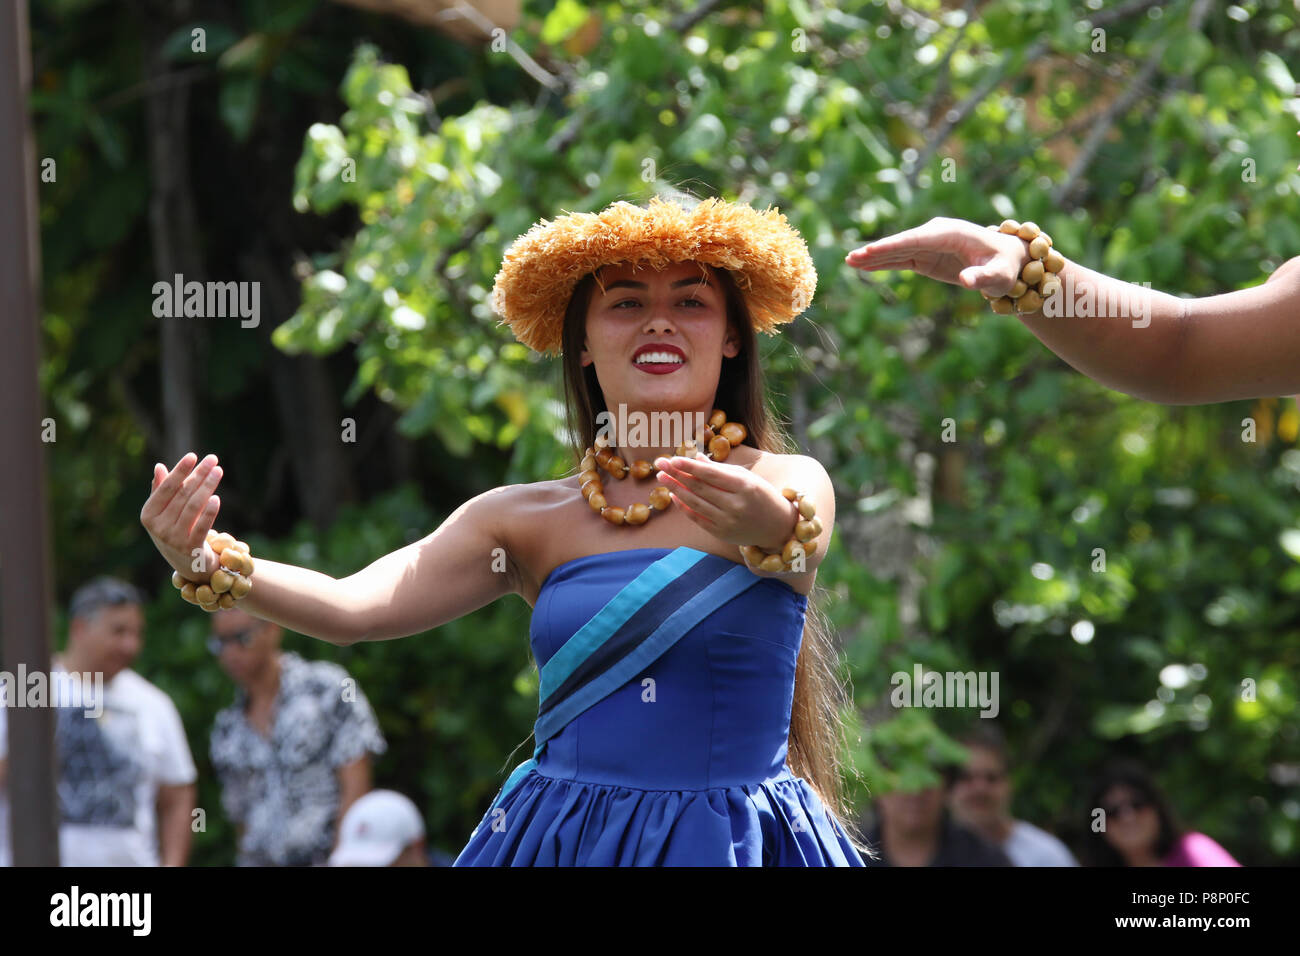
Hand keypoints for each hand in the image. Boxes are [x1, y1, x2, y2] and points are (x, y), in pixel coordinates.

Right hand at [139, 452, 223, 581]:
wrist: (189, 565)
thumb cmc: (175, 531)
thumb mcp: (164, 513)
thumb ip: (161, 491)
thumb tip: (159, 466)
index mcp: (148, 515)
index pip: (166, 488)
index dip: (179, 471)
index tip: (193, 456)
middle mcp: (158, 528)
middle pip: (182, 495)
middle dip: (198, 475)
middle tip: (213, 459)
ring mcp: (173, 539)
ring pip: (193, 507)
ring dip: (207, 487)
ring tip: (218, 471)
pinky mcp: (191, 548)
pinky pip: (201, 526)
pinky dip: (209, 512)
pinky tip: (216, 497)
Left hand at [652, 453, 795, 549]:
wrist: (778, 527)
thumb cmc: (762, 495)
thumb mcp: (746, 477)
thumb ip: (720, 469)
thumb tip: (696, 457)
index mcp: (745, 486)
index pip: (711, 474)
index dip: (690, 466)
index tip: (673, 458)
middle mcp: (736, 505)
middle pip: (699, 488)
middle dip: (676, 475)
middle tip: (659, 464)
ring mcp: (728, 522)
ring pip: (695, 503)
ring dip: (675, 489)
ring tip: (662, 478)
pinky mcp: (722, 533)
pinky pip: (697, 518)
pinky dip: (684, 506)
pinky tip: (674, 495)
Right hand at [845, 216, 1031, 297]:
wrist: (1009, 260)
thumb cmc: (1005, 267)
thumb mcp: (998, 276)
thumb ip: (983, 278)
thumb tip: (966, 281)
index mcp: (950, 233)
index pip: (915, 239)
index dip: (892, 246)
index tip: (871, 251)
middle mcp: (936, 234)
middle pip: (901, 243)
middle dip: (876, 251)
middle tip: (851, 258)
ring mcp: (929, 243)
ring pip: (897, 250)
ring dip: (874, 257)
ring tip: (850, 262)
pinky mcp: (926, 255)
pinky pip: (900, 259)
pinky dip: (883, 263)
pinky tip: (864, 266)